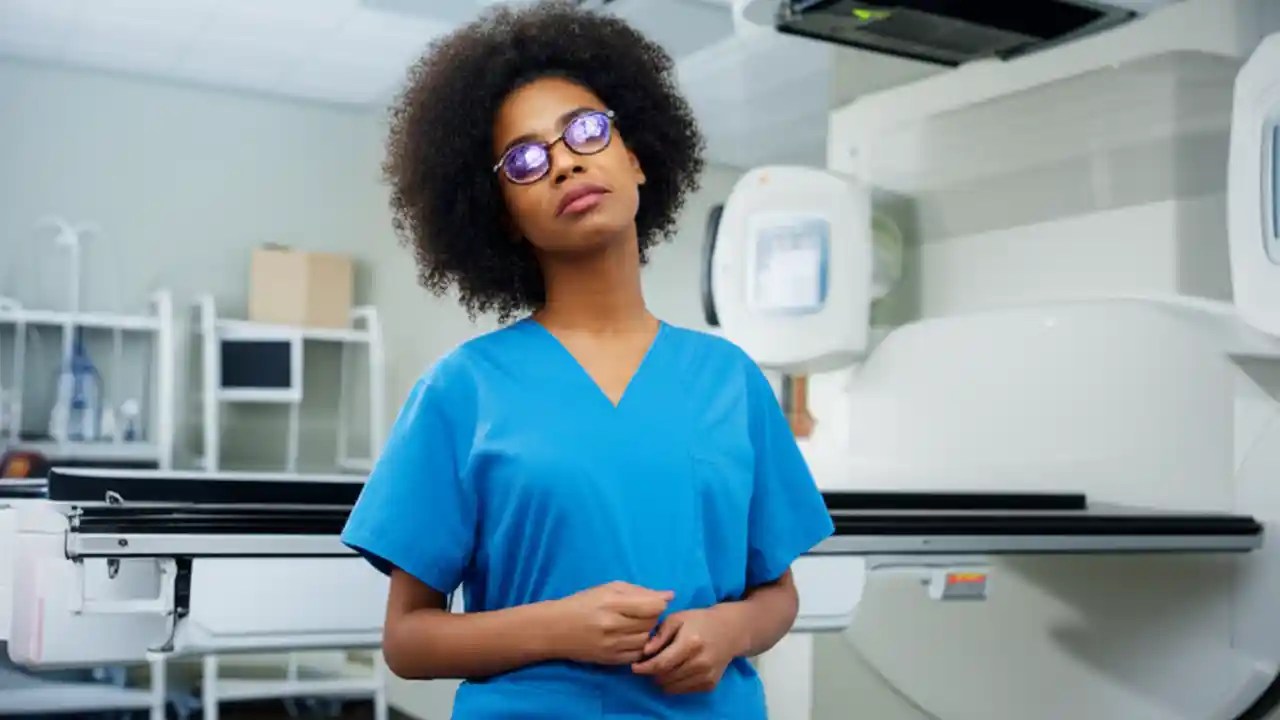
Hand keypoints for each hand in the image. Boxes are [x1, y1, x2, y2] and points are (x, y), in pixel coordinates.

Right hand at [551, 581, 673, 665]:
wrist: (555, 629)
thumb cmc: (582, 603)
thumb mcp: (608, 589)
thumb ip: (640, 591)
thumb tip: (669, 596)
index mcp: (611, 602)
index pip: (653, 606)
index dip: (658, 603)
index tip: (652, 602)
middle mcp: (613, 625)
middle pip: (651, 623)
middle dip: (651, 616)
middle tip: (640, 613)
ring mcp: (612, 645)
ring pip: (646, 639)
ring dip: (645, 632)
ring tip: (632, 626)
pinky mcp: (611, 660)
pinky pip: (638, 654)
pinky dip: (638, 646)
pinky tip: (627, 638)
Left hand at [631, 607, 739, 693]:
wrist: (729, 631)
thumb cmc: (699, 621)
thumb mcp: (677, 618)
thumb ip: (660, 634)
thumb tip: (645, 651)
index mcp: (690, 643)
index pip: (661, 663)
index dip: (645, 668)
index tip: (634, 667)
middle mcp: (700, 663)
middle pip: (665, 677)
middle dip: (652, 673)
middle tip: (649, 664)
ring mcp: (706, 676)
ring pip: (672, 687)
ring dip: (662, 680)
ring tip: (662, 667)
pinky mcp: (710, 685)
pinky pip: (683, 691)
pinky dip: (675, 684)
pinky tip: (676, 671)